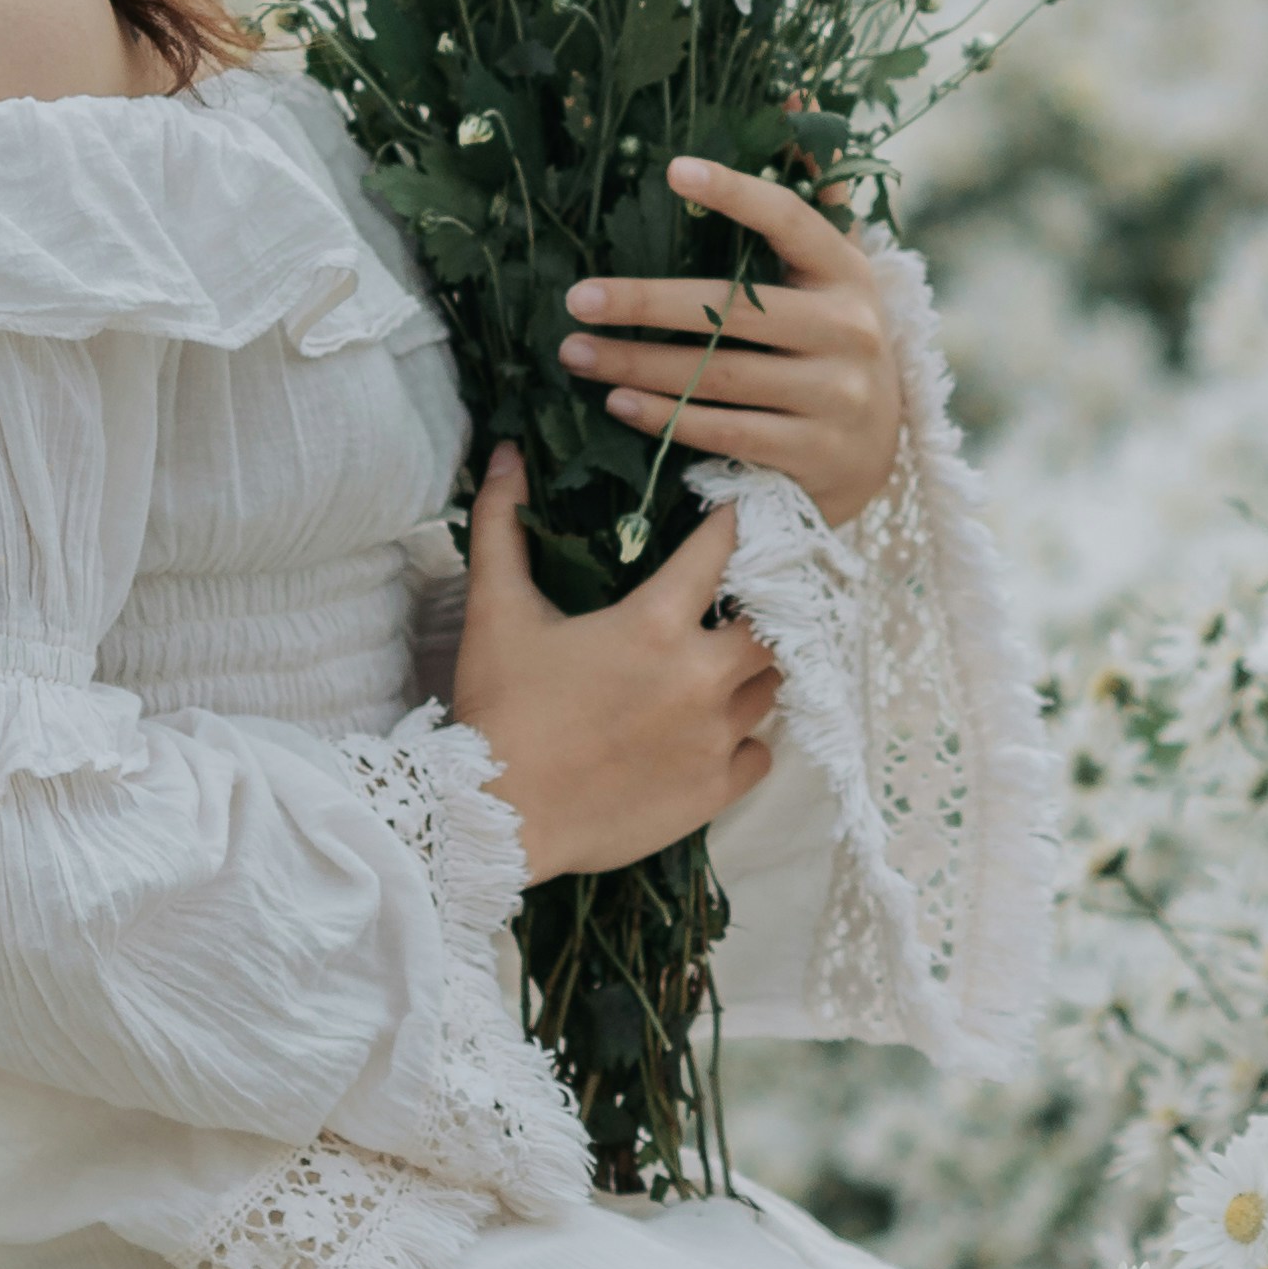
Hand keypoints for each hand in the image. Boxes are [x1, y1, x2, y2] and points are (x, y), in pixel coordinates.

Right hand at [450, 447, 779, 883]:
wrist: (497, 817)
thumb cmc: (498, 709)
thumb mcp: (496, 610)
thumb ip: (502, 524)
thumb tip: (507, 451)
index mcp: (654, 624)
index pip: (720, 551)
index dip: (732, 526)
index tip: (739, 515)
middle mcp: (700, 677)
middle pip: (771, 625)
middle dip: (759, 608)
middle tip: (737, 603)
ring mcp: (713, 738)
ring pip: (771, 688)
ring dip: (752, 672)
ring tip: (724, 665)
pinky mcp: (714, 790)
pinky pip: (761, 751)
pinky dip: (747, 738)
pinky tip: (714, 731)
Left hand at [560, 159, 906, 523]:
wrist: (877, 452)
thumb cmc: (833, 340)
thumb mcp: (833, 270)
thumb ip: (810, 193)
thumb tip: (794, 96)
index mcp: (846, 272)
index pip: (790, 220)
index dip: (736, 192)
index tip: (672, 168)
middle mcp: (848, 329)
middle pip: (734, 310)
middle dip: (647, 302)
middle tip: (578, 297)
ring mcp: (837, 395)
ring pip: (719, 376)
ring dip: (638, 364)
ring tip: (576, 352)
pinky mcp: (814, 453)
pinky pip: (725, 430)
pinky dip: (667, 418)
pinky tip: (618, 402)